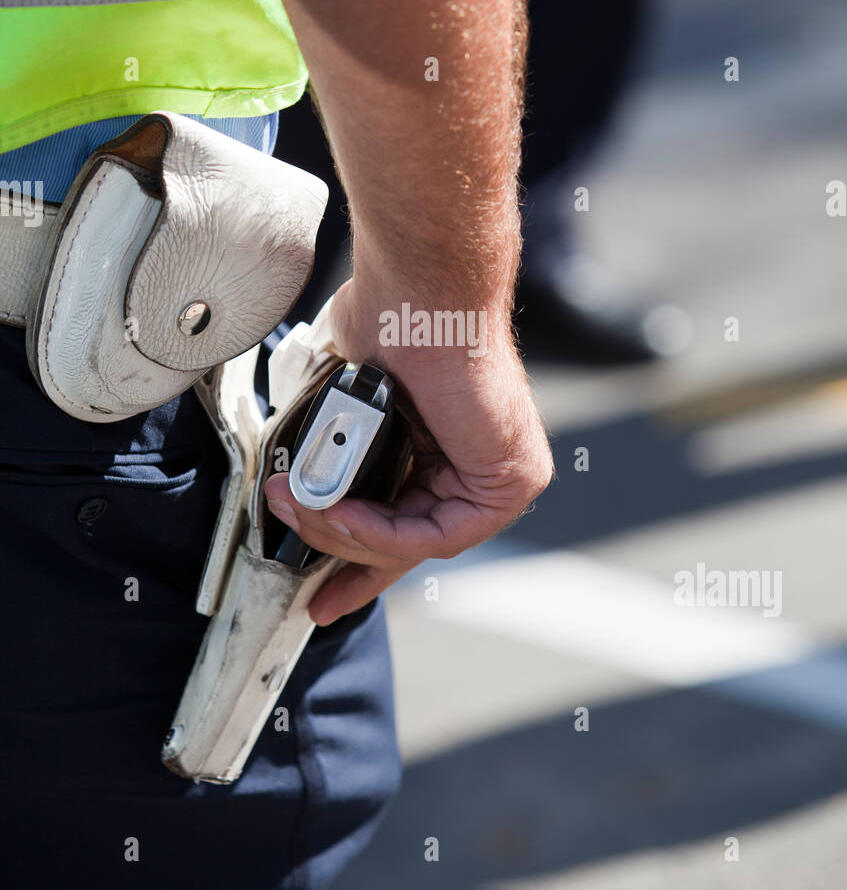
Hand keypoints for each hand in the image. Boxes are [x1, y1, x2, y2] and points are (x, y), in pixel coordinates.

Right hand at [264, 277, 553, 625]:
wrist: (418, 294)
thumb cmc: (388, 322)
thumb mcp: (348, 400)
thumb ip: (333, 446)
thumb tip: (297, 474)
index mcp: (452, 445)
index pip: (408, 522)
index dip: (361, 559)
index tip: (323, 592)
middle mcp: (485, 464)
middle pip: (413, 540)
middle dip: (355, 570)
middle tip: (313, 595)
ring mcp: (503, 477)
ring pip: (416, 542)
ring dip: (345, 535)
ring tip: (297, 508)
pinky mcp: (508, 483)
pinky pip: (435, 535)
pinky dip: (377, 532)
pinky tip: (337, 513)